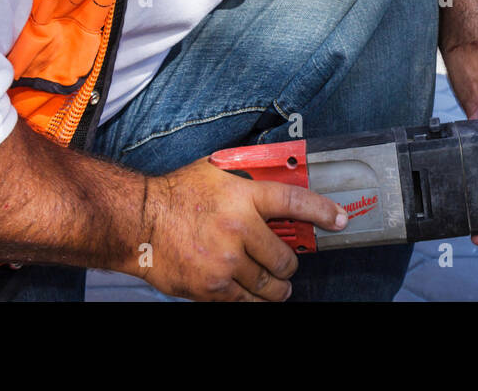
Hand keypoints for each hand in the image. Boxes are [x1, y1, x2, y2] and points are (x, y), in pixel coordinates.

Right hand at [134, 157, 347, 301]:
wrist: (137, 222)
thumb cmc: (176, 195)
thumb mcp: (217, 174)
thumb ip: (249, 183)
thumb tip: (280, 185)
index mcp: (243, 196)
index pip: (295, 203)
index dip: (323, 212)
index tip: (339, 220)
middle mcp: (239, 228)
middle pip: (286, 258)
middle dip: (289, 263)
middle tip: (285, 262)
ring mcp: (226, 262)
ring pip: (270, 285)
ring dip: (276, 287)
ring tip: (276, 285)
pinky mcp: (211, 288)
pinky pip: (246, 302)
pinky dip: (254, 300)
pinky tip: (253, 294)